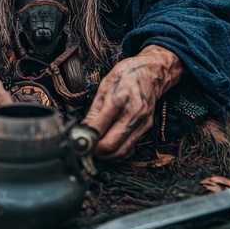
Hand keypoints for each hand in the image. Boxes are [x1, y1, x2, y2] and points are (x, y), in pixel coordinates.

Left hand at [82, 45, 182, 159]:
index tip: (78, 143)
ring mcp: (142, 122)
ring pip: (122, 151)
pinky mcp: (146, 127)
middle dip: (96, 152)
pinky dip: (118, 152)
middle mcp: (133, 114)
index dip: (86, 140)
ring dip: (107, 156)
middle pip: (112, 145)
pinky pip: (130, 147)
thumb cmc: (126, 75)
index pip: (99, 129)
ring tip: (96, 151)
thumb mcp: (104, 86)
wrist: (151, 72)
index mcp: (118, 100)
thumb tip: (83, 129)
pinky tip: (110, 148)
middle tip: (86, 150)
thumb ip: (94, 111)